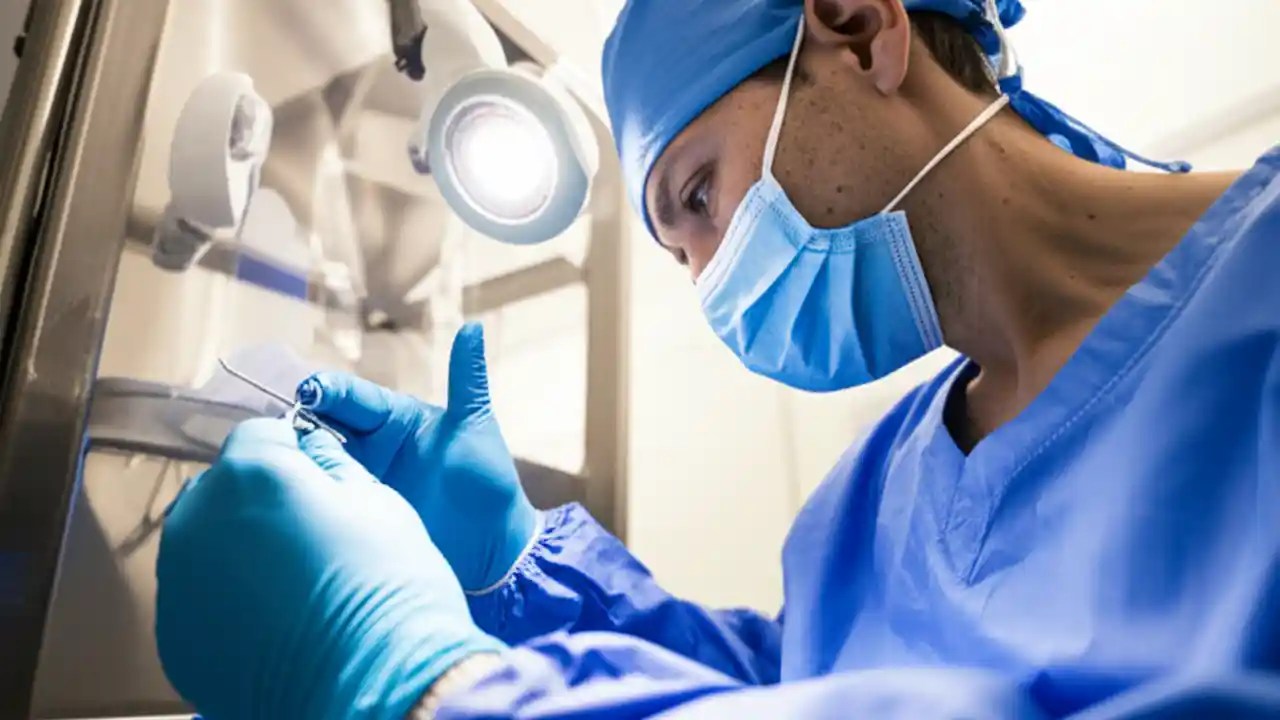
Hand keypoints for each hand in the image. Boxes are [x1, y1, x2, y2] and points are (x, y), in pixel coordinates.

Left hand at [156, 418, 504, 719]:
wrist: (373, 687)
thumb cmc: (388, 586)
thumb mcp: (379, 503)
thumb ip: (333, 467)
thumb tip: (312, 453)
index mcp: (252, 472)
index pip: (261, 434)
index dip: (294, 451)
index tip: (321, 479)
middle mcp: (199, 518)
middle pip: (223, 487)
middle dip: (258, 499)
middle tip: (311, 535)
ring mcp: (179, 580)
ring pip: (206, 542)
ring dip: (239, 550)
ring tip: (294, 584)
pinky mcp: (175, 635)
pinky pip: (199, 597)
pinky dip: (228, 601)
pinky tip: (275, 622)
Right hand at [297, 322, 536, 591]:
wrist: (494, 547)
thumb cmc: (487, 482)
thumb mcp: (474, 426)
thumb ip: (466, 379)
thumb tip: (472, 327)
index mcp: (392, 417)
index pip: (350, 395)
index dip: (326, 391)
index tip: (307, 391)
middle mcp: (368, 446)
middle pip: (321, 425)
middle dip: (298, 422)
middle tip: (275, 425)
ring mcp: (358, 481)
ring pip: (314, 461)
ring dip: (293, 458)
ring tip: (268, 457)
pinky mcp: (354, 515)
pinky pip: (321, 499)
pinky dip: (301, 495)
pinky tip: (280, 495)